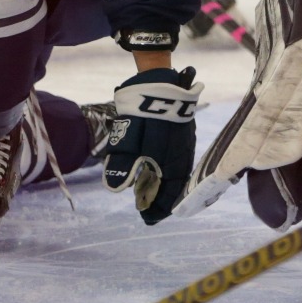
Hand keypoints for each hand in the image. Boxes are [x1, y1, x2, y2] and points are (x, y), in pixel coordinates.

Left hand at [101, 66, 202, 224]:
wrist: (160, 84)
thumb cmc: (144, 114)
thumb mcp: (129, 140)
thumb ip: (123, 164)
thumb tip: (116, 188)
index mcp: (173, 164)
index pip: (170, 197)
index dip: (158, 210)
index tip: (146, 219)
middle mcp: (183, 157)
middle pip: (174, 187)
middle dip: (159, 200)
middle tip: (145, 208)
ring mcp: (185, 144)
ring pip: (175, 174)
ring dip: (162, 185)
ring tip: (146, 191)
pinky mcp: (183, 134)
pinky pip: (175, 162)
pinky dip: (165, 171)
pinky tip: (153, 169)